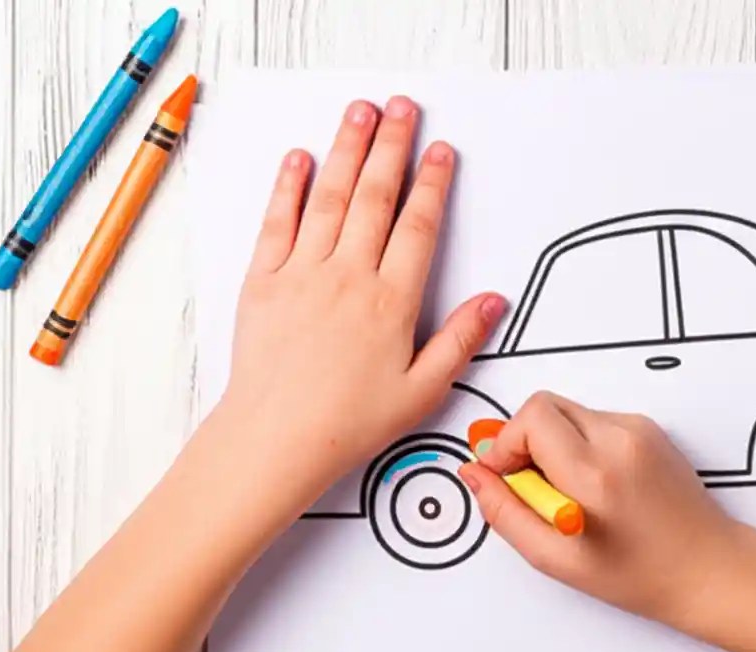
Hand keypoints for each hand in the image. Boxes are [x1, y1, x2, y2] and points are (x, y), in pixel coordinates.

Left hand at [224, 96, 505, 495]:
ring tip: (359, 111)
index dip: (433, 183)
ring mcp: (302, 273)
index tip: (441, 152)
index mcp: (390, 302)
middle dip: (392, 145)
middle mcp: (347, 277)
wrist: (275, 439)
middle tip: (402, 107)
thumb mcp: (422, 391)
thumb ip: (459, 340)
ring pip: (329, 197)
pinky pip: (277, 221)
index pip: (418, 226)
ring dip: (346, 148)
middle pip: (375, 196)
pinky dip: (288, 186)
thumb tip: (492, 301)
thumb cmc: (348, 422)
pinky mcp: (263, 280)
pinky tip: (300, 158)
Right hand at [458, 392, 739, 629]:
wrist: (708, 568)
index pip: (532, 417)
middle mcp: (620, 439)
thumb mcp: (556, 558)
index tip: (507, 477)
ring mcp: (639, 429)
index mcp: (595, 472)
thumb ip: (505, 512)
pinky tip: (597, 486)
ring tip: (571, 494)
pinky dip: (581, 446)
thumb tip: (475, 474)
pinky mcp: (649, 429)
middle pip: (545, 406)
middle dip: (526, 441)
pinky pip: (594, 422)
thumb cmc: (639, 574)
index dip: (507, 444)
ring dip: (555, 445)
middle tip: (534, 487)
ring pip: (569, 413)